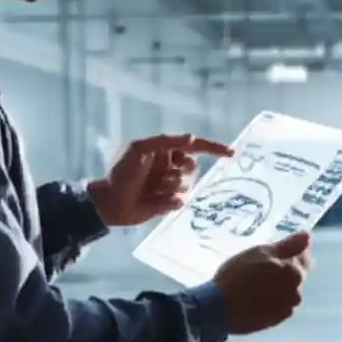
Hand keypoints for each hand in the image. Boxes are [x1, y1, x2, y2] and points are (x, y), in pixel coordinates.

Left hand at [87, 133, 232, 226]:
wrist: (110, 202)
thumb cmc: (122, 172)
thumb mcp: (140, 149)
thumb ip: (165, 141)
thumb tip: (192, 138)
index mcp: (164, 151)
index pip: (194, 146)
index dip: (214, 148)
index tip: (231, 153)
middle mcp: (169, 166)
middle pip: (193, 166)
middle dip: (182, 170)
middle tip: (166, 175)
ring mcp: (169, 185)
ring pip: (188, 184)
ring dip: (173, 186)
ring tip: (155, 189)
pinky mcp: (168, 202)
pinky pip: (180, 200)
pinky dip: (170, 200)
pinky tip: (155, 201)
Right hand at [212, 232, 313, 334]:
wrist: (219, 308)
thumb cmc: (239, 274)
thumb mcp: (262, 252)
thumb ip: (289, 245)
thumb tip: (308, 235)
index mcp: (295, 273)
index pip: (303, 259)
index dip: (288, 255)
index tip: (272, 255)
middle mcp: (296, 292)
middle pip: (294, 277)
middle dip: (282, 271)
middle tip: (259, 270)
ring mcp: (286, 309)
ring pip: (286, 292)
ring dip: (277, 287)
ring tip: (255, 285)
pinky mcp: (275, 321)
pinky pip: (278, 306)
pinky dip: (271, 301)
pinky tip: (255, 298)